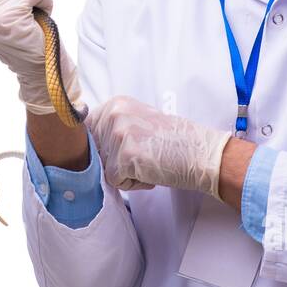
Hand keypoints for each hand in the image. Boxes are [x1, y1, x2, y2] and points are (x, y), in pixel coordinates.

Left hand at [86, 95, 230, 200]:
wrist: (200, 153)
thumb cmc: (173, 142)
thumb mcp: (139, 121)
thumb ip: (113, 126)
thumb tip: (86, 142)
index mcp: (116, 103)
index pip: (87, 131)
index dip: (103, 148)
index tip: (128, 148)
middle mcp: (114, 114)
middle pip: (94, 151)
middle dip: (115, 161)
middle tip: (143, 155)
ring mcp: (119, 134)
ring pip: (104, 167)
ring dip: (124, 172)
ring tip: (149, 161)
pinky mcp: (125, 157)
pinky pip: (116, 181)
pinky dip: (133, 183)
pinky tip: (151, 171)